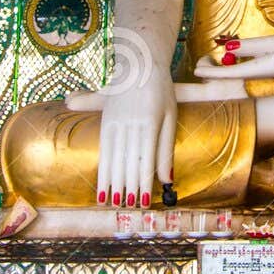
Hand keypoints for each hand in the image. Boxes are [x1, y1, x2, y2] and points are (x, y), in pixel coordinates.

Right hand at [95, 75, 173, 208]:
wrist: (139, 65)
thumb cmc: (161, 92)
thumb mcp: (171, 116)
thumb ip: (167, 148)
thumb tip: (167, 179)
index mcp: (150, 122)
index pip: (146, 160)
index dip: (143, 183)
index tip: (143, 202)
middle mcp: (130, 124)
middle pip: (128, 163)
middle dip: (128, 188)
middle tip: (128, 209)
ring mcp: (116, 122)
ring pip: (113, 159)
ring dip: (112, 183)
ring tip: (112, 203)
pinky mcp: (106, 121)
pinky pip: (104, 150)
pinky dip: (103, 170)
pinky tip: (102, 186)